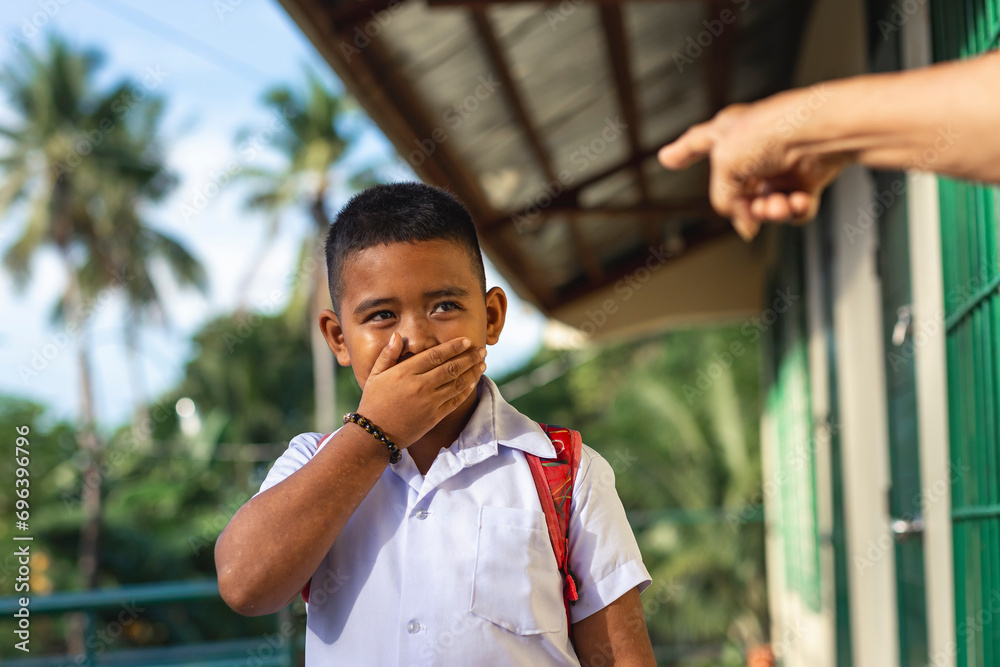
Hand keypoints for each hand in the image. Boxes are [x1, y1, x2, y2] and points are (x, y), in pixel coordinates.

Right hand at [356, 333, 486, 447]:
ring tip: (482, 364)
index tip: (466, 340)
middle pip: (451, 367)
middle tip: (481, 350)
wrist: (375, 434)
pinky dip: (467, 390)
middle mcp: (420, 385)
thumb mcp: (374, 375)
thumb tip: (397, 335)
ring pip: (457, 383)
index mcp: (405, 372)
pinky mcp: (435, 416)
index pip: (435, 355)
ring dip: (473, 372)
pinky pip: (455, 401)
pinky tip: (473, 382)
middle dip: (469, 357)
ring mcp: (429, 402)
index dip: (454, 347)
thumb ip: (387, 354)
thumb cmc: (373, 402)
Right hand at [658, 96, 848, 239]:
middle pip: (736, 191)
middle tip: (749, 209)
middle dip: (742, 206)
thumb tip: (745, 224)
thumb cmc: (773, 130)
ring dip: (770, 212)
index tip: (668, 159)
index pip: (696, 142)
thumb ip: (723, 199)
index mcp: (727, 133)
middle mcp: (753, 149)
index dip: (681, 152)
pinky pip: (793, 209)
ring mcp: (780, 165)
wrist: (820, 133)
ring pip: (765, 205)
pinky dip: (794, 211)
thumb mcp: (724, 165)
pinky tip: (796, 202)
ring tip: (776, 206)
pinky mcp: (806, 179)